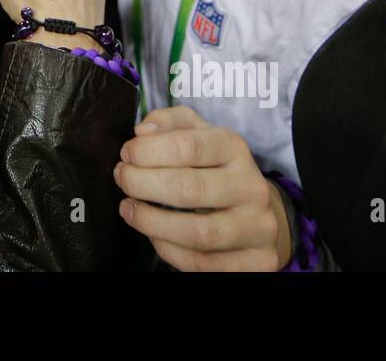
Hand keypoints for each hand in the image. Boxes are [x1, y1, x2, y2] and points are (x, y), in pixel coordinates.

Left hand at [115, 107, 289, 270]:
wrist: (262, 213)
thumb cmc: (217, 168)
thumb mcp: (198, 134)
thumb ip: (170, 122)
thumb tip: (142, 131)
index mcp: (235, 148)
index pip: (188, 145)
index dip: (147, 151)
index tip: (126, 155)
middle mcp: (251, 187)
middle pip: (188, 189)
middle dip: (142, 184)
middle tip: (123, 180)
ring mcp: (257, 227)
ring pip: (197, 233)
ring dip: (151, 223)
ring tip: (129, 209)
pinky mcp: (256, 261)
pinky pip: (202, 263)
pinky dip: (168, 249)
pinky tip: (153, 235)